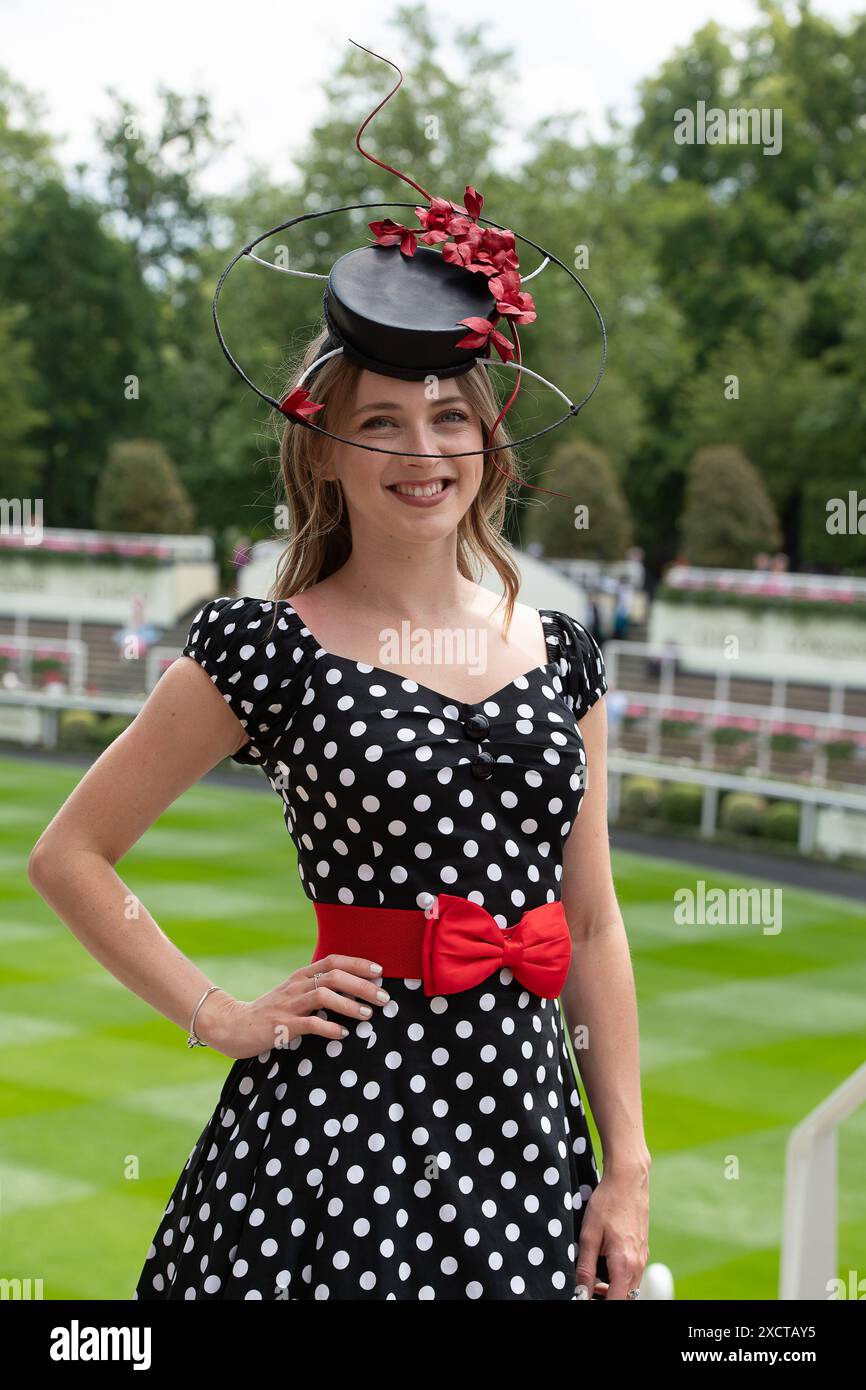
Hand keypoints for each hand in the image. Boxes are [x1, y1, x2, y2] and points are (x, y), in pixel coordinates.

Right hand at [194, 955, 390, 1059]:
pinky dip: (328, 1028)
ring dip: (348, 1005)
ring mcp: (288, 1005)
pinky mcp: (281, 1025)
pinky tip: (342, 1034)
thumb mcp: (294, 994)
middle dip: (362, 985)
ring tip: (367, 1014)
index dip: (357, 963)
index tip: (380, 971)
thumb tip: (353, 991)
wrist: (235, 1025)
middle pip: (333, 976)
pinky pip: (309, 1024)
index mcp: (301, 976)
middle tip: (383, 997)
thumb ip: (318, 989)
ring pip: (323, 996)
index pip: (333, 961)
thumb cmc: (272, 1011)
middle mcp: (296, 986)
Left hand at [575, 1161, 649, 1299]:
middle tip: (587, 1287)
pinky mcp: (643, 1250)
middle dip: (606, 1298)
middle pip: (624, 1298)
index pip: (615, 1302)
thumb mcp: (589, 1235)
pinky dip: (620, 1278)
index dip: (599, 1303)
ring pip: (630, 1287)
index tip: (585, 1298)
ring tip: (593, 1277)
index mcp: (625, 1265)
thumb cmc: (608, 1204)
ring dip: (613, 1289)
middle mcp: (638, 1265)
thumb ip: (585, 1268)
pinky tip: (605, 1263)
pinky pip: (633, 1275)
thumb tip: (581, 1294)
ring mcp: (643, 1258)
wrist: (628, 1179)